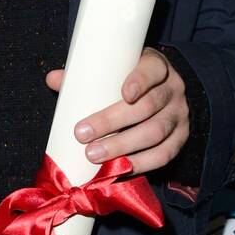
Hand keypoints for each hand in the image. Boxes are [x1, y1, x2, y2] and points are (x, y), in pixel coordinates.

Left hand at [45, 46, 188, 174]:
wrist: (161, 93)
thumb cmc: (128, 79)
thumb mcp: (114, 70)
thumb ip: (86, 75)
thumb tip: (53, 79)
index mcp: (157, 66)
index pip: (153, 70)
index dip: (140, 80)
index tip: (124, 93)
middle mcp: (173, 89)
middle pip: (148, 106)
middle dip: (113, 122)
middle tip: (82, 134)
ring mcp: (179, 115)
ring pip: (155, 132)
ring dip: (123, 146)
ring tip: (93, 155)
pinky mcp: (181, 138)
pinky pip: (164, 154)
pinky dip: (141, 163)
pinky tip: (119, 168)